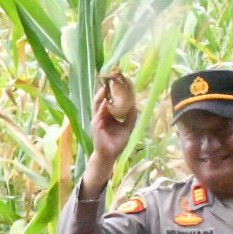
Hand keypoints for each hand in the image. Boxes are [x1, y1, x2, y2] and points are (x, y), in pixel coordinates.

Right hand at [79, 82, 137, 197]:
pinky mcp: (96, 126)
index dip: (114, 89)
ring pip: (98, 103)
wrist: (109, 156)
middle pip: (102, 97)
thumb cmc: (116, 143)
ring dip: (102, 94)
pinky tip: (106, 100)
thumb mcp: (127, 128)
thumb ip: (131, 117)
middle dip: (106, 87)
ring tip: (107, 85)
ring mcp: (97, 119)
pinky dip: (102, 106)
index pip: (109, 98)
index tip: (119, 79)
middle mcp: (101, 114)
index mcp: (107, 114)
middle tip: (112, 77)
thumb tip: (136, 106)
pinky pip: (99, 113)